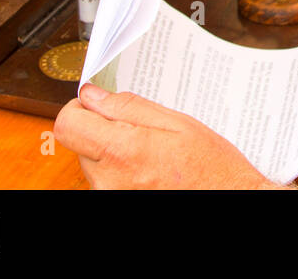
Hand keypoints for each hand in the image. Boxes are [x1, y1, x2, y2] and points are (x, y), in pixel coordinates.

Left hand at [54, 83, 278, 188]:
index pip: (68, 123)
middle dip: (104, 130)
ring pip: (94, 162)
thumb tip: (93, 95)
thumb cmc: (212, 169)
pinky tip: (150, 172)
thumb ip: (130, 108)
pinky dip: (122, 172)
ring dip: (114, 153)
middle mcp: (107, 181)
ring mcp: (109, 196)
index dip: (80, 107)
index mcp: (122, 151)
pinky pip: (106, 180)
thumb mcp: (178, 124)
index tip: (97, 105)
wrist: (230, 200)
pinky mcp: (113, 202)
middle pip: (81, 142)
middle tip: (142, 131)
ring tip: (153, 155)